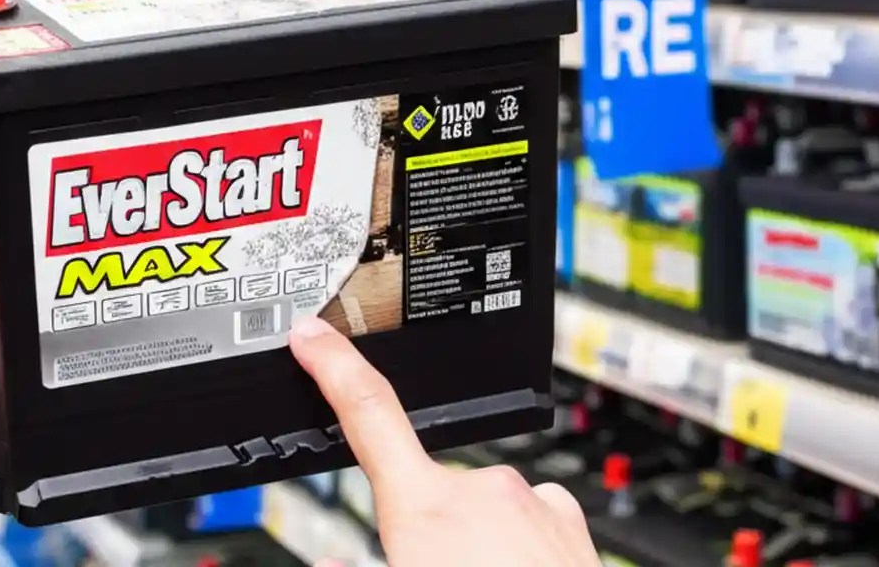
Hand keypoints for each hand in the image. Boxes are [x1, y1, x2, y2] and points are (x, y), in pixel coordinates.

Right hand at [289, 317, 600, 566]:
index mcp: (423, 509)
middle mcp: (480, 490)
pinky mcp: (567, 518)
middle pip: (423, 491)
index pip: (366, 412)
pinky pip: (523, 518)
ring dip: (469, 546)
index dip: (332, 365)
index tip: (312, 335)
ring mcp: (530, 501)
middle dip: (420, 533)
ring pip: (474, 511)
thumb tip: (330, 564)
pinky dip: (512, 547)